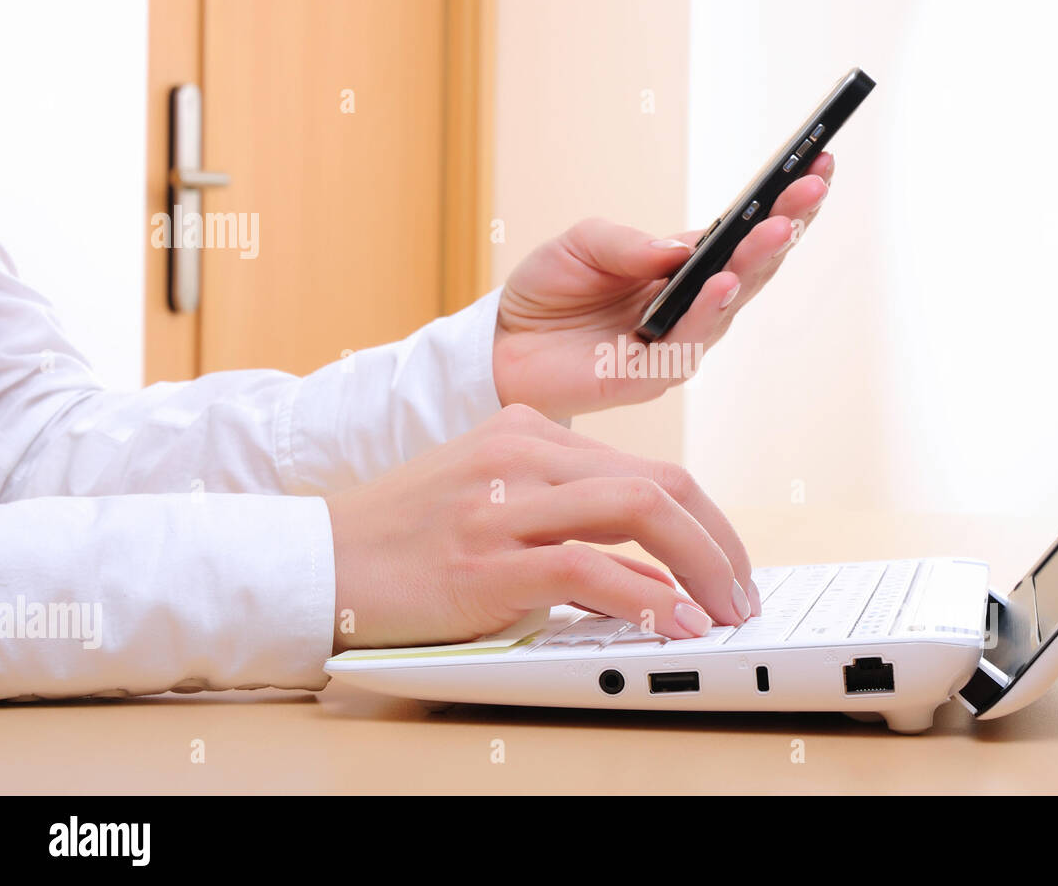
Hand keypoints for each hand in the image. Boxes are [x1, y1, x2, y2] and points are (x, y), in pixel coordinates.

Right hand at [326, 403, 759, 650]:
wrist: (314, 560)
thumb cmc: (402, 540)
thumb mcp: (485, 498)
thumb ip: (558, 512)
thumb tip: (644, 566)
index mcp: (527, 433)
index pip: (646, 469)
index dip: (703, 520)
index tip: (725, 562)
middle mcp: (523, 454)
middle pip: (659, 484)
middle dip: (719, 543)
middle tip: (742, 591)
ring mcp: (505, 503)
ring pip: (639, 512)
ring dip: (702, 567)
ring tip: (726, 611)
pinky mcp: (487, 558)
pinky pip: (590, 568)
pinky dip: (648, 599)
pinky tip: (676, 624)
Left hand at [494, 153, 835, 417]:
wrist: (502, 346)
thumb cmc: (547, 291)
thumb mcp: (582, 244)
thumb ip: (629, 243)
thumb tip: (681, 247)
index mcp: (684, 268)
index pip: (744, 235)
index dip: (783, 203)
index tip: (819, 162)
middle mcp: (692, 305)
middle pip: (753, 267)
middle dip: (787, 224)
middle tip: (812, 188)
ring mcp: (678, 343)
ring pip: (731, 304)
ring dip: (757, 264)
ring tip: (778, 227)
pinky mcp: (651, 376)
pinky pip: (688, 344)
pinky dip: (708, 312)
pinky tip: (724, 282)